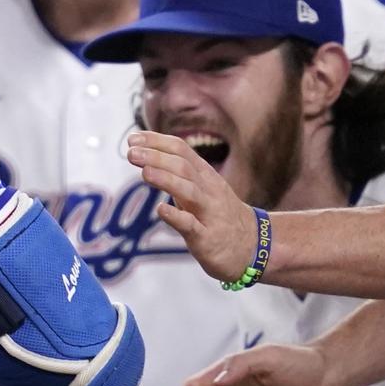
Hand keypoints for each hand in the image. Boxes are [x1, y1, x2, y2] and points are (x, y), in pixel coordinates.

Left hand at [125, 130, 263, 281]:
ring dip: (166, 180)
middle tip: (131, 153)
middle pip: (183, 167)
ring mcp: (209, 214)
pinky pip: (192, 226)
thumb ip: (177, 175)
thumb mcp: (201, 188)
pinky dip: (176, 216)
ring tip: (144, 172)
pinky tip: (161, 209)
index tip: (133, 139)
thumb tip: (146, 156)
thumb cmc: (218, 214)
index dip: (157, 142)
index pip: (181, 150)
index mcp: (205, 175)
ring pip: (189, 192)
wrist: (253, 246)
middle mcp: (209, 190)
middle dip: (156, 157)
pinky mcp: (207, 238)